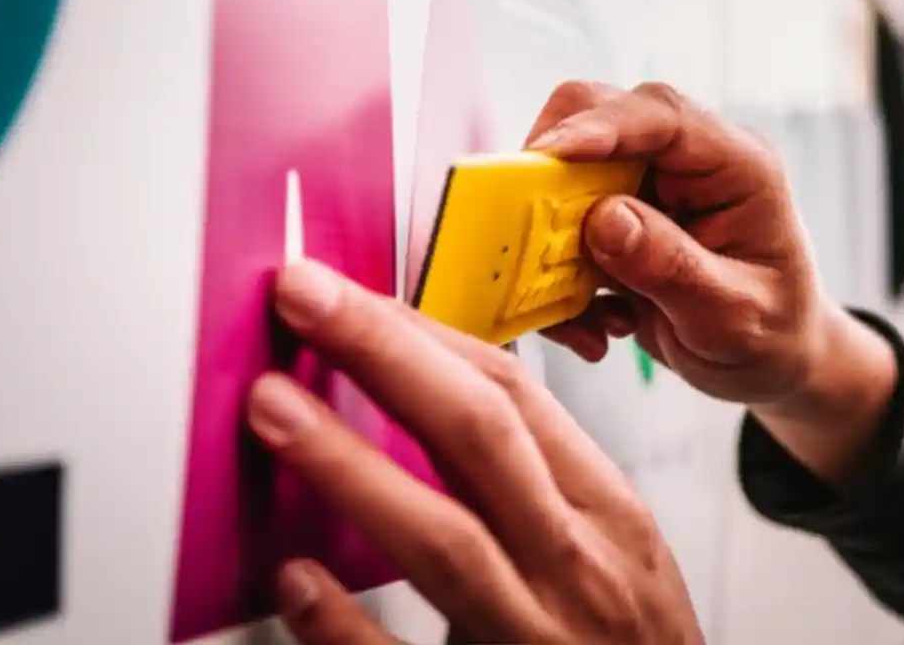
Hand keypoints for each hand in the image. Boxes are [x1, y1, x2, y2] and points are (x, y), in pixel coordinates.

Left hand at [247, 260, 702, 643]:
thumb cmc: (630, 642)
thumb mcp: (612, 546)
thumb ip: (534, 479)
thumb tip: (428, 394)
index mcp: (608, 514)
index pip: (516, 396)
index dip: (422, 334)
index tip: (350, 294)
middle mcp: (577, 568)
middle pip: (479, 437)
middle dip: (384, 356)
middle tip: (303, 300)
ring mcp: (536, 640)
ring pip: (445, 540)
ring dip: (352, 465)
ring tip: (273, 407)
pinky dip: (346, 624)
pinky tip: (296, 580)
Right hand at [528, 81, 898, 486]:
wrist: (771, 361)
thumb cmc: (772, 335)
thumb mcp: (733, 318)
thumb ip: (672, 268)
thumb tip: (605, 219)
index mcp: (736, 165)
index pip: (663, 117)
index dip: (602, 126)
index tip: (547, 154)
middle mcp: (687, 160)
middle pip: (599, 115)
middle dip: (553, 171)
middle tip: (533, 233)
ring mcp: (648, 184)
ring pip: (565, 171)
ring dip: (552, 239)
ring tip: (586, 313)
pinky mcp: (616, 214)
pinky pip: (560, 222)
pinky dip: (557, 275)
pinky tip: (595, 324)